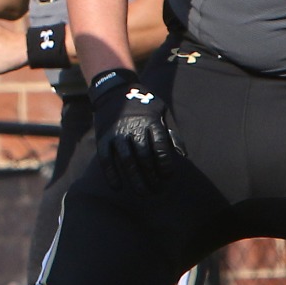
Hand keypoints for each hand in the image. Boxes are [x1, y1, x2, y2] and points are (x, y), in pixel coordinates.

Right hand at [90, 68, 180, 193]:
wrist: (115, 91)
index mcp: (150, 121)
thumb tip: (182, 155)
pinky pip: (106, 160)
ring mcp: (116, 133)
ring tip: (143, 193)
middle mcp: (133, 127)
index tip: (168, 176)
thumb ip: (172, 132)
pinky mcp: (103, 138)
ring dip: (135, 180)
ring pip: (127, 161)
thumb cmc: (144, 104)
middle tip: (157, 190)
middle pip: (144, 158)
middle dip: (152, 177)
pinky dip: (111, 175)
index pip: (160, 147)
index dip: (165, 165)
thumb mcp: (162, 111)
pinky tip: (118, 188)